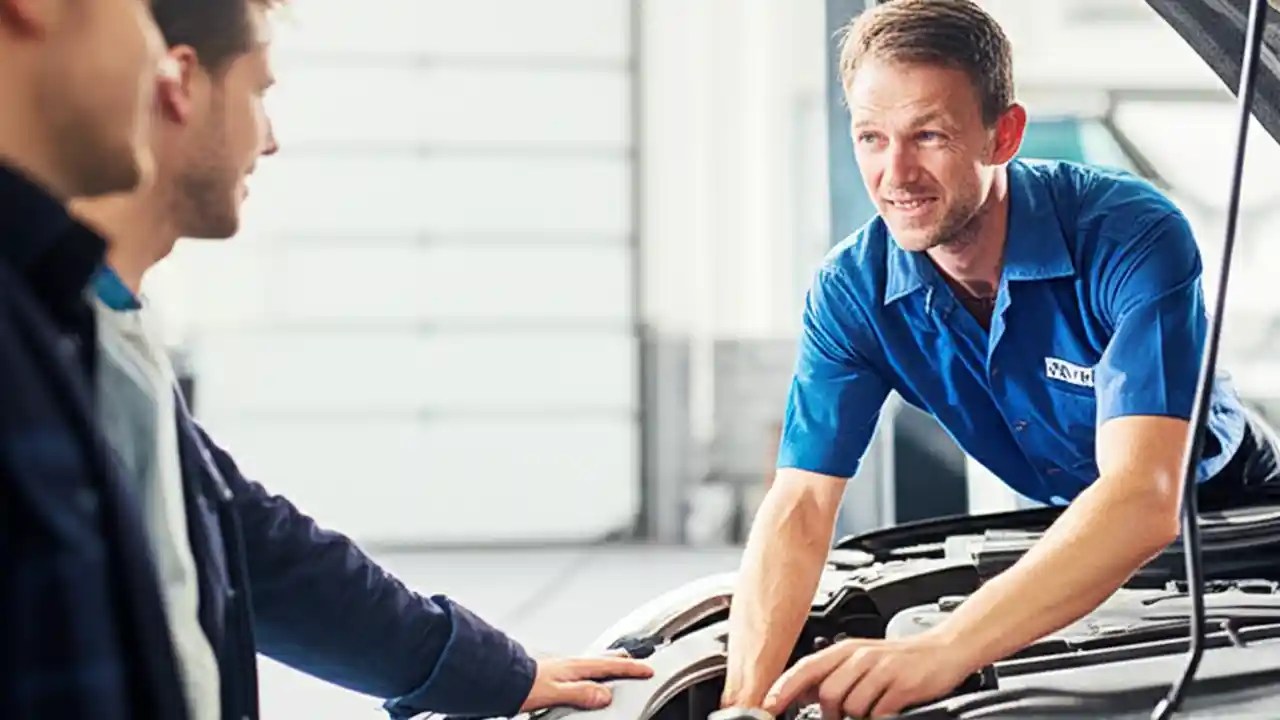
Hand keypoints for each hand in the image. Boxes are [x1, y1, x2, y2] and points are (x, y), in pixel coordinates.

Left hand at [518, 654, 654, 711]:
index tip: (647, 670)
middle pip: (603, 659)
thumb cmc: (523, 685)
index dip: (631, 669)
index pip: (610, 667)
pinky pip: (580, 668)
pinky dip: (591, 669)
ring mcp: (561, 666)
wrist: (501, 678)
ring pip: (592, 662)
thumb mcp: (557, 692)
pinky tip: (584, 675)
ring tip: (615, 666)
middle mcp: (569, 663)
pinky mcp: (552, 671)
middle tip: (636, 663)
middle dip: (622, 661)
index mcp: (575, 666)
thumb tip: (605, 695)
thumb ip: (582, 693)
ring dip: (607, 664)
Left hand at [762, 634, 972, 718]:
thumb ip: (831, 672)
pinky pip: (878, 713)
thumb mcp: (860, 658)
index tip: (769, 706)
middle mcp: (860, 657)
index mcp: (846, 649)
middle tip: (839, 716)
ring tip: (870, 706)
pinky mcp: (901, 687)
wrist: (943, 650)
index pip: (805, 668)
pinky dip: (878, 716)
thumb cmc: (899, 658)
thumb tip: (800, 690)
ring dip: (856, 715)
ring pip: (851, 706)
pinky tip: (886, 706)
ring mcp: (881, 671)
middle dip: (829, 712)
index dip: (784, 688)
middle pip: (828, 693)